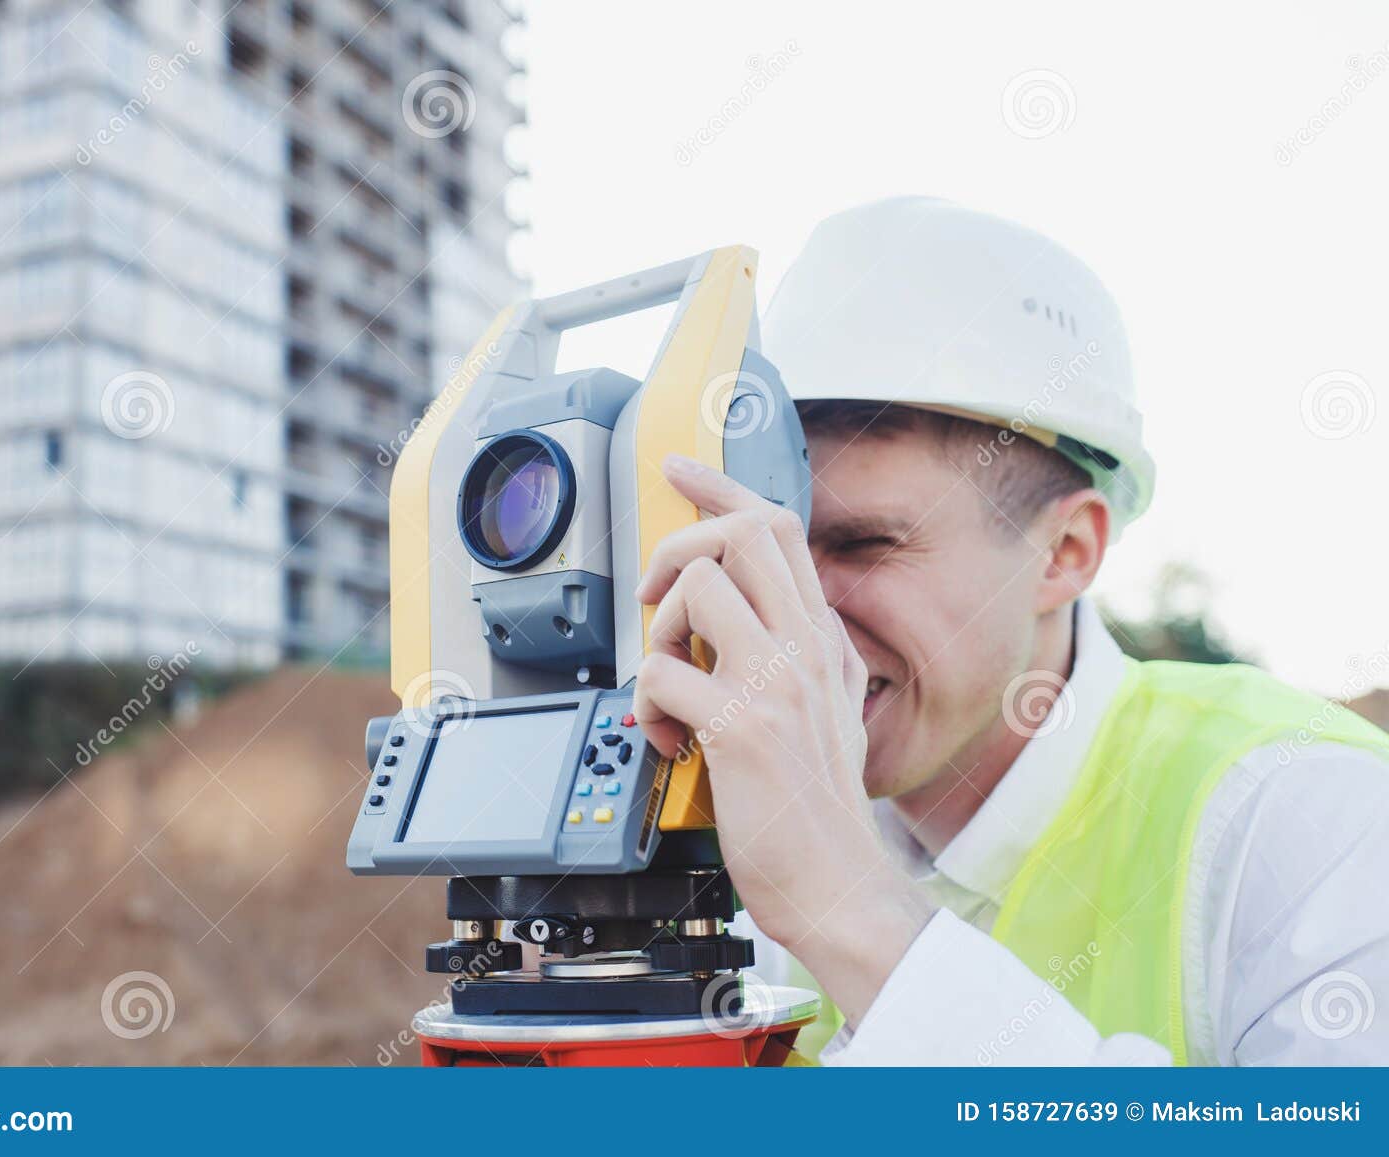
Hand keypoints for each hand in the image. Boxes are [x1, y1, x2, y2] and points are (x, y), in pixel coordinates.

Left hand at [632, 454, 934, 1018]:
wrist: (840, 885)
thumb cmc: (822, 810)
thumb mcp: (832, 711)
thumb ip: (802, 656)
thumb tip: (752, 616)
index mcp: (824, 639)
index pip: (778, 529)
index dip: (720, 488)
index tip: (679, 470)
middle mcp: (806, 649)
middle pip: (740, 532)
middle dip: (677, 546)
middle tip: (655, 598)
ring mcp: (777, 684)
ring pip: (695, 587)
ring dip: (658, 635)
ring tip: (669, 688)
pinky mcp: (742, 729)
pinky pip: (661, 674)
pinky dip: (645, 707)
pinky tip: (666, 741)